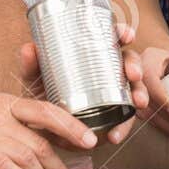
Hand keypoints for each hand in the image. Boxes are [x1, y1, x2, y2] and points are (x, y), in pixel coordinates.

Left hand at [19, 23, 150, 145]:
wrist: (38, 127)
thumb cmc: (40, 94)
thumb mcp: (34, 79)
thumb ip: (31, 66)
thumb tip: (29, 48)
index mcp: (91, 53)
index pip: (110, 38)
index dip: (122, 33)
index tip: (127, 36)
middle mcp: (106, 70)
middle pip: (128, 60)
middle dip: (135, 65)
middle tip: (133, 75)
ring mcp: (113, 92)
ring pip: (134, 88)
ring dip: (139, 94)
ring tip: (137, 104)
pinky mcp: (113, 115)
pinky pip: (124, 119)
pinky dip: (122, 127)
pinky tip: (114, 135)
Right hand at [137, 42, 168, 145]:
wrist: (164, 67)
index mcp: (150, 59)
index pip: (150, 78)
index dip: (161, 96)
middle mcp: (138, 77)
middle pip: (147, 101)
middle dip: (166, 118)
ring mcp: (135, 94)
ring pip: (147, 114)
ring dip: (168, 127)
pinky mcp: (138, 107)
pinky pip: (150, 121)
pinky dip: (167, 130)